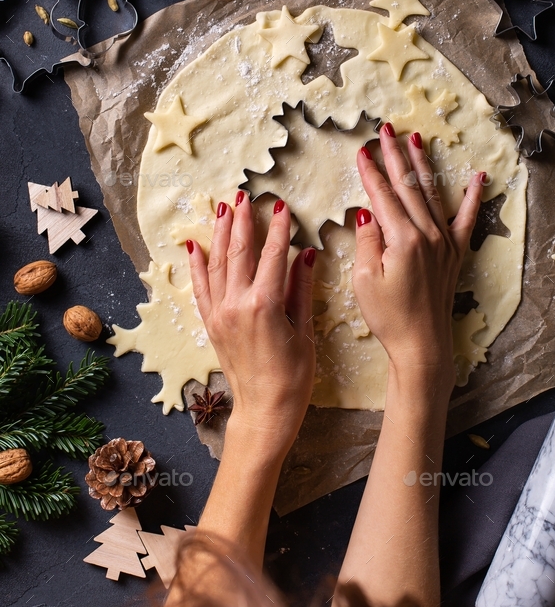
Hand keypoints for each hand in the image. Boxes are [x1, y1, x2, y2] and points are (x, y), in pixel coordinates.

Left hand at [187, 194, 315, 460]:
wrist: (264, 411)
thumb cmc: (293, 376)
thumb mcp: (305, 331)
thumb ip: (301, 289)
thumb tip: (306, 254)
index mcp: (265, 304)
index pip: (272, 255)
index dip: (278, 228)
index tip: (280, 206)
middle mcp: (236, 303)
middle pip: (239, 252)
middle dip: (242, 221)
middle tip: (244, 195)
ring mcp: (220, 313)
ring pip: (216, 263)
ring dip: (220, 233)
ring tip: (223, 208)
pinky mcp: (211, 323)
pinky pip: (200, 287)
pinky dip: (197, 265)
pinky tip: (195, 245)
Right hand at [353, 125, 484, 397]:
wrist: (421, 345)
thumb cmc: (389, 316)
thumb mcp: (365, 280)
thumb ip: (367, 241)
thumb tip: (367, 212)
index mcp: (403, 239)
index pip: (383, 196)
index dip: (370, 172)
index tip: (361, 150)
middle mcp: (427, 234)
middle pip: (408, 187)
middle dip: (394, 157)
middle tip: (386, 130)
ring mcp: (444, 242)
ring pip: (431, 195)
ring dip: (422, 166)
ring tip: (415, 140)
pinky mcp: (454, 253)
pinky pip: (466, 220)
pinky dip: (473, 197)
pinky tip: (479, 177)